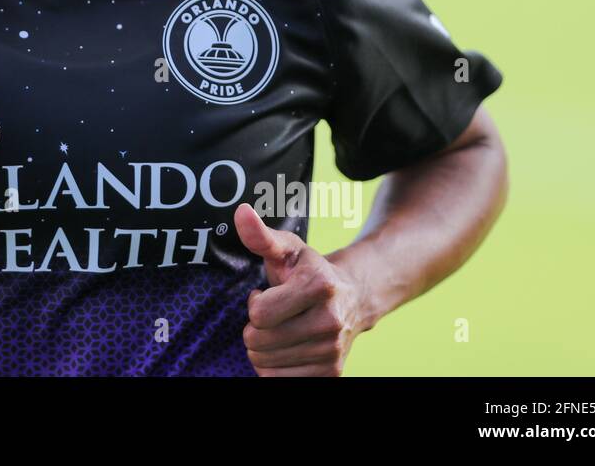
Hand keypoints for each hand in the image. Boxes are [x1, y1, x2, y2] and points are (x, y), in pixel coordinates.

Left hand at [233, 203, 368, 375]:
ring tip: (279, 329)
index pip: (259, 313)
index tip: (266, 295)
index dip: (255, 304)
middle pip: (259, 341)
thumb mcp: (286, 249)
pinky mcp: (331, 373)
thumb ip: (260, 235)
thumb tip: (240, 212)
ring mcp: (333, 350)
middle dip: (254, 328)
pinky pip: (278, 381)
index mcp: (319, 286)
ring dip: (262, 349)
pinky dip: (273, 368)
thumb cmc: (308, 270)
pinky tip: (286, 348)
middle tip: (270, 315)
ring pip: (265, 364)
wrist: (353, 298)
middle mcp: (331, 320)